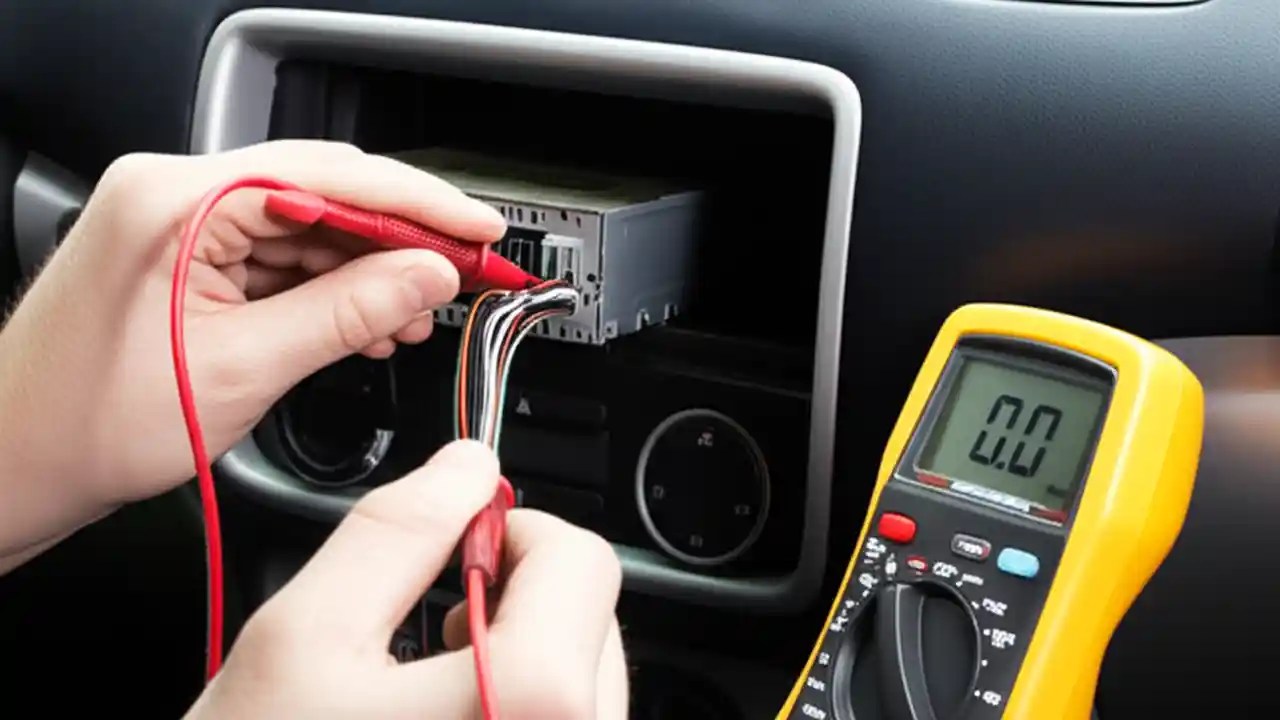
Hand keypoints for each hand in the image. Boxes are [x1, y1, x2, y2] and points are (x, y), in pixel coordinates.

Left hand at [0, 140, 504, 564]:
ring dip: (370, 271)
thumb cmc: (90, 421)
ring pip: (307, 228)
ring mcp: (177, 222)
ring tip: (416, 317)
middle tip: (468, 274)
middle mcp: (173, 194)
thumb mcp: (245, 367)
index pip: (329, 175)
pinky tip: (368, 322)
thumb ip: (347, 313)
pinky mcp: (183, 254)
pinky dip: (330, 289)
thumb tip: (426, 276)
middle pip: (323, 195)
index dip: (420, 203)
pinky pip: (278, 256)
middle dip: (402, 240)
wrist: (17, 461)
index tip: (479, 231)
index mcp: (175, 201)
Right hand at [183, 440, 626, 718]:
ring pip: (585, 684)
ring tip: (425, 697)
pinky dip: (521, 711)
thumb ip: (395, 532)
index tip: (454, 548)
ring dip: (519, 660)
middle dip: (516, 601)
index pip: (582, 563)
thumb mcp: (302, 638)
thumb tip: (466, 470)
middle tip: (428, 630)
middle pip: (593, 623)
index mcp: (533, 705)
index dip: (509, 533)